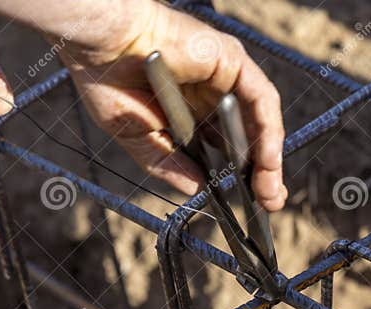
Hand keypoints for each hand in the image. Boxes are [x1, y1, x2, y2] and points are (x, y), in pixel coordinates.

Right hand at [62, 2, 286, 210]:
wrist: (101, 43)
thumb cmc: (109, 80)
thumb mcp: (139, 137)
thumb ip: (168, 163)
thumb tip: (196, 190)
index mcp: (193, 111)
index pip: (228, 146)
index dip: (242, 175)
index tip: (253, 203)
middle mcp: (215, 94)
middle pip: (250, 137)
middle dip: (263, 172)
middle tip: (270, 202)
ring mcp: (226, 76)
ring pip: (260, 121)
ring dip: (269, 158)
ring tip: (269, 190)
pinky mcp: (233, 61)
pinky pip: (261, 99)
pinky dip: (268, 131)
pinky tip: (267, 160)